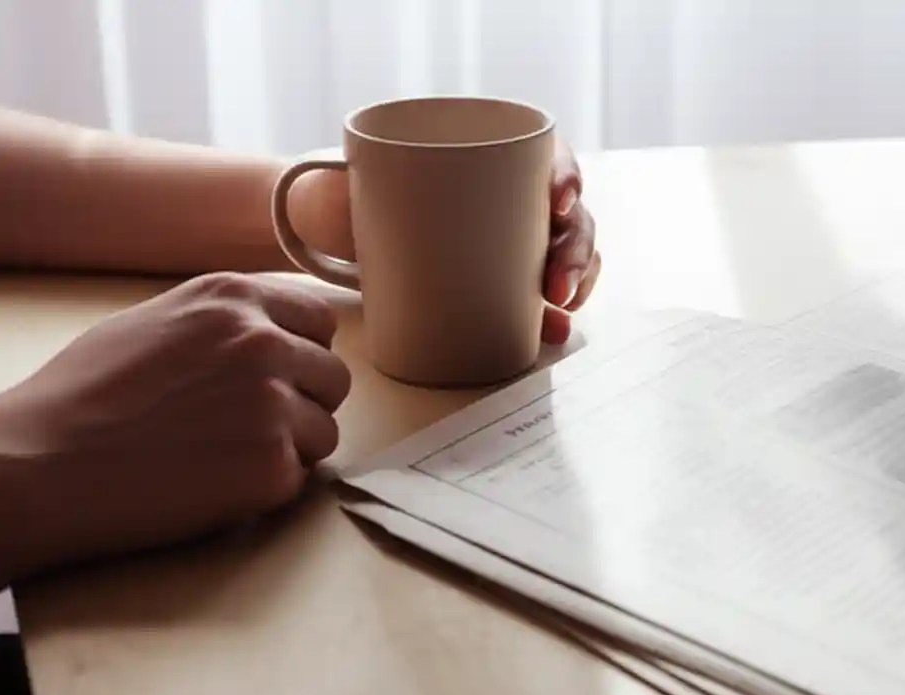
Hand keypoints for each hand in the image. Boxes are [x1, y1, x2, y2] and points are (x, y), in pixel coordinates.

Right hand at [0, 273, 349, 580]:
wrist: (38, 466)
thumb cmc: (82, 397)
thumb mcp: (156, 322)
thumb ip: (224, 321)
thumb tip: (272, 331)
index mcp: (234, 299)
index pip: (319, 323)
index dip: (303, 355)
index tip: (280, 379)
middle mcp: (264, 342)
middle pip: (333, 377)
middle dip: (304, 404)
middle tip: (250, 428)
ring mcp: (273, 403)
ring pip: (324, 430)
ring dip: (290, 448)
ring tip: (224, 457)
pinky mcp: (272, 464)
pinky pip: (298, 478)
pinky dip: (267, 489)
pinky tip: (214, 485)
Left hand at [287, 138, 600, 344]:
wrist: (325, 229)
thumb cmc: (343, 192)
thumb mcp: (349, 183)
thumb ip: (344, 188)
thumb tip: (333, 210)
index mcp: (491, 156)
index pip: (550, 159)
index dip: (568, 178)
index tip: (558, 201)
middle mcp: (512, 196)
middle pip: (570, 216)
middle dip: (577, 248)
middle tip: (556, 282)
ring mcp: (513, 240)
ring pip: (568, 254)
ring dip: (578, 280)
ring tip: (561, 307)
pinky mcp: (501, 281)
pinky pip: (545, 294)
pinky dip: (556, 313)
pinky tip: (558, 328)